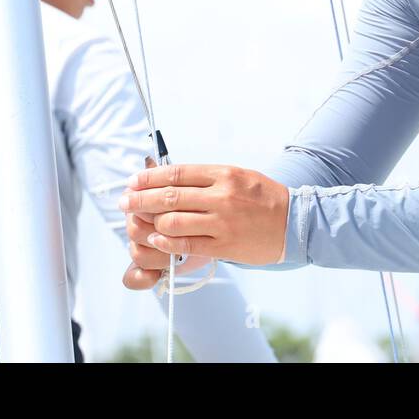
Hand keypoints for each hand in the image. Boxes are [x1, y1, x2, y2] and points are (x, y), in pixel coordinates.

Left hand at [118, 164, 289, 290]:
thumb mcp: (238, 176)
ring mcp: (222, 222)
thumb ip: (207, 178)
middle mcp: (221, 196)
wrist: (294, 222)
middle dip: (140, 199)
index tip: (132, 181)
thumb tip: (171, 178)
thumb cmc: (264, 198)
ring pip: (173, 221)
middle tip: (124, 202)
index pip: (177, 173)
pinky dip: (166, 242)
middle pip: (169, 196)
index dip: (149, 177)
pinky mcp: (224, 245)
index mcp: (223, 174)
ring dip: (150, 222)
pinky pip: (186, 244)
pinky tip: (156, 239)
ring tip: (138, 223)